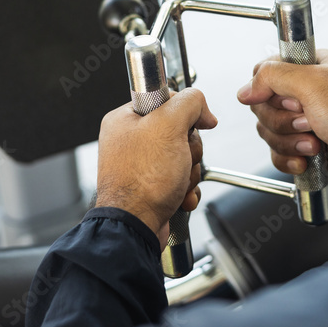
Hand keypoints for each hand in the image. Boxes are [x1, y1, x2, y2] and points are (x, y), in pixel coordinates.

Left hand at [96, 88, 217, 245]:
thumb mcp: (169, 126)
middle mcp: (130, 140)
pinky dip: (186, 189)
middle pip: (180, 131)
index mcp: (125, 119)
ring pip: (183, 156)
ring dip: (189, 172)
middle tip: (178, 159)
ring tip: (176, 182)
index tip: (190, 126)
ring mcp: (141, 165)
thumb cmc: (142, 181)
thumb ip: (189, 103)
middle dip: (188, 150)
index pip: (168, 101)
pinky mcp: (151, 186)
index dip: (185, 114)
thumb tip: (201, 106)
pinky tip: (179, 196)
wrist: (135, 226)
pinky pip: (180, 179)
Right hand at [236, 50, 327, 185]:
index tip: (281, 99)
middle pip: (263, 106)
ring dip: (289, 141)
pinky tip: (308, 157)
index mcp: (307, 66)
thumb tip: (245, 90)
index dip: (264, 89)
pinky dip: (290, 158)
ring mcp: (304, 118)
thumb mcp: (313, 83)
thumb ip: (273, 77)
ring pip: (269, 131)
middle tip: (307, 120)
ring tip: (315, 140)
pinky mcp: (305, 143)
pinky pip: (279, 153)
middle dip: (282, 121)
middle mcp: (304, 91)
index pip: (264, 72)